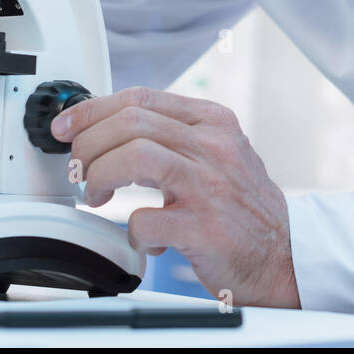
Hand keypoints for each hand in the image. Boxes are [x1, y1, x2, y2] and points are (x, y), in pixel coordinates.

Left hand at [51, 87, 300, 308]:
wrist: (285, 255)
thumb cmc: (243, 208)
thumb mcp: (219, 154)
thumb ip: (174, 136)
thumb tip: (107, 128)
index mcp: (214, 123)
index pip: (140, 98)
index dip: (92, 109)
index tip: (68, 127)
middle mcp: (214, 147)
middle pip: (131, 122)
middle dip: (89, 144)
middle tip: (81, 168)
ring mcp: (211, 186)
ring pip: (134, 156)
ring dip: (101, 176)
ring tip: (99, 195)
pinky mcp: (204, 228)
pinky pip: (144, 220)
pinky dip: (131, 232)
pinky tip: (144, 239)